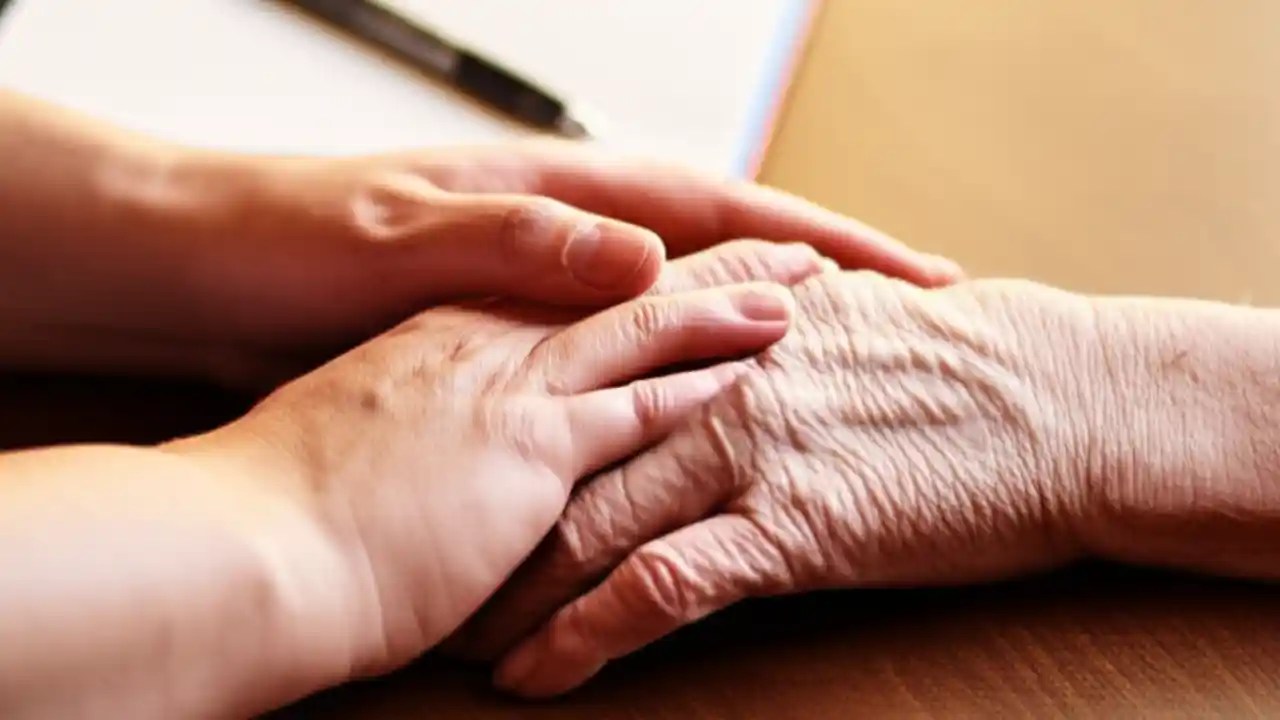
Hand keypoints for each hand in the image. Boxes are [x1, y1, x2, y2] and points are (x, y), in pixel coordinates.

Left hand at [0, 92, 958, 385]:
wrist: (197, 263)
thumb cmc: (288, 232)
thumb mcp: (407, 229)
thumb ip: (528, 242)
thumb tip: (643, 260)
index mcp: (556, 205)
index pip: (715, 215)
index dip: (813, 243)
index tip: (902, 272)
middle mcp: (563, 255)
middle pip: (716, 267)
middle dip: (812, 291)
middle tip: (906, 324)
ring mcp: (544, 310)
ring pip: (674, 330)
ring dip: (756, 346)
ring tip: (836, 379)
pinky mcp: (511, 358)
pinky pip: (611, 367)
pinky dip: (672, 390)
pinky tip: (703, 423)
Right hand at [168, 243, 822, 684]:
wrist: (246, 552)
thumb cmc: (276, 509)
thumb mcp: (345, 439)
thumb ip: (407, 428)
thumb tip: (424, 449)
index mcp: (437, 337)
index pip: (557, 289)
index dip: (629, 271)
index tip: (678, 258)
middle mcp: (482, 345)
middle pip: (619, 290)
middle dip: (707, 267)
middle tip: (774, 251)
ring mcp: (511, 391)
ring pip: (646, 328)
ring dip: (727, 310)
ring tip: (797, 295)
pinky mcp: (532, 448)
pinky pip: (641, 403)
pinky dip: (701, 382)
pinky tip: (752, 370)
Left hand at [453, 272, 1104, 695]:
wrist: (1057, 399)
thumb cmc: (946, 362)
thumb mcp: (825, 316)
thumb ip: (733, 326)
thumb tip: (670, 354)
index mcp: (707, 320)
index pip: (561, 373)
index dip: (484, 428)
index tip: (425, 469)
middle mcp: (706, 378)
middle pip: (549, 454)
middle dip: (471, 517)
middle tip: (402, 558)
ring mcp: (743, 450)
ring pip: (581, 523)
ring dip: (503, 590)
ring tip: (442, 635)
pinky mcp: (791, 525)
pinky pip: (660, 588)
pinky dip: (586, 636)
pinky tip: (538, 675)